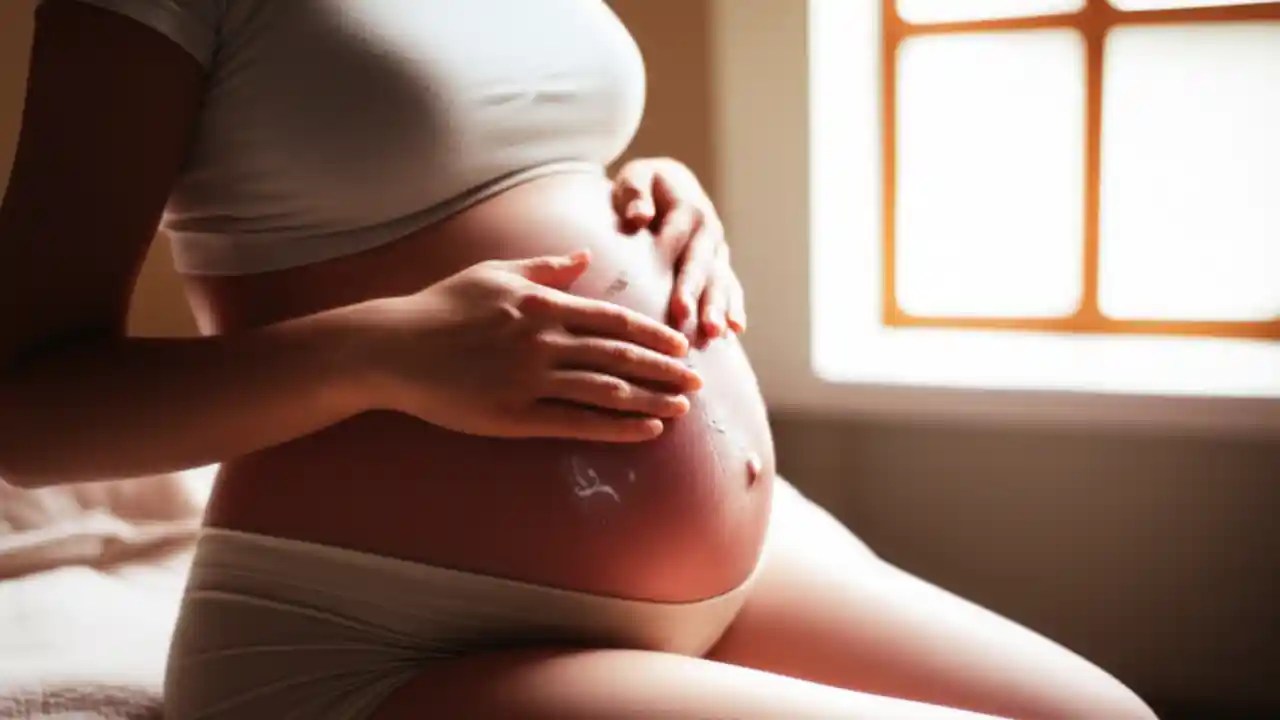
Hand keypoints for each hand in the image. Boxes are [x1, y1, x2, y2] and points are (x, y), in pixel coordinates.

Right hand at [360, 250, 701, 442]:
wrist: (392, 348)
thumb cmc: (441, 307)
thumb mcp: (493, 274)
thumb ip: (544, 268)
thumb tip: (584, 257)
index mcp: (541, 304)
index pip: (612, 320)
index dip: (653, 335)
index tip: (682, 345)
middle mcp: (542, 340)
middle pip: (619, 356)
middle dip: (665, 369)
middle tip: (699, 381)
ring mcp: (529, 379)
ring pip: (605, 391)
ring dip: (650, 400)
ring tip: (681, 409)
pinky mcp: (514, 415)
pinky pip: (577, 423)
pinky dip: (617, 427)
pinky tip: (645, 430)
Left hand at [612, 157, 745, 343]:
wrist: (670, 183)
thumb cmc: (645, 185)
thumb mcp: (636, 178)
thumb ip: (635, 193)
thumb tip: (638, 217)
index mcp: (688, 208)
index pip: (677, 239)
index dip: (670, 264)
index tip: (664, 292)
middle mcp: (709, 231)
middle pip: (701, 265)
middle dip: (695, 293)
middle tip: (687, 319)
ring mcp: (718, 250)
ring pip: (719, 281)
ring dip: (718, 308)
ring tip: (714, 333)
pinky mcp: (720, 265)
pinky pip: (731, 287)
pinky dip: (734, 307)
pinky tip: (736, 330)